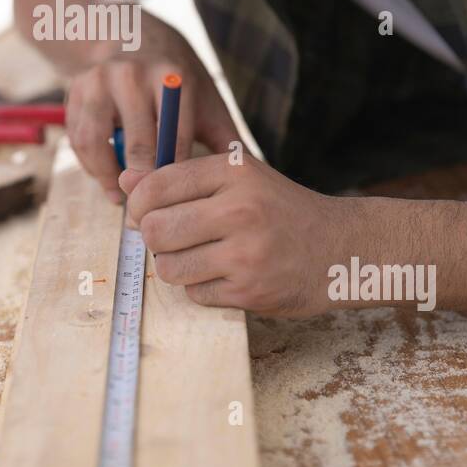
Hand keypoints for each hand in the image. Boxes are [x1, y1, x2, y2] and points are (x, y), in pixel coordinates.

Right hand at [65, 13, 236, 202]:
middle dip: (144, 182)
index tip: (179, 204)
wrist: (134, 37)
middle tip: (150, 210)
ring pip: (97, 142)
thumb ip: (226, 139)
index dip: (176, 176)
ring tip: (124, 197)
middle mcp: (132, 74)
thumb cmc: (177, 81)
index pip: (174, 137)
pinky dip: (91, 166)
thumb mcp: (206, 100)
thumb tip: (252, 179)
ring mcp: (99, 80)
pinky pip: (78, 139)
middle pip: (137, 143)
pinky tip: (108, 180)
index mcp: (171, 76)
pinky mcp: (75, 90)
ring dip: (109, 177)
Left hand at [119, 151, 360, 316]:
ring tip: (198, 257)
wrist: (341, 248)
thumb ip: (182, 178)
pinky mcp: (250, 290)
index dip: (139, 204)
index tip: (145, 212)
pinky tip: (224, 275)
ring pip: (169, 267)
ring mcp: (245, 253)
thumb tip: (125, 183)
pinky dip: (201, 288)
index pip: (156, 186)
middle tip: (169, 237)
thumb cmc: (281, 210)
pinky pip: (195, 294)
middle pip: (155, 229)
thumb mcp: (239, 178)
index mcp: (234, 172)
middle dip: (153, 238)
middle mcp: (239, 209)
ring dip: (175, 267)